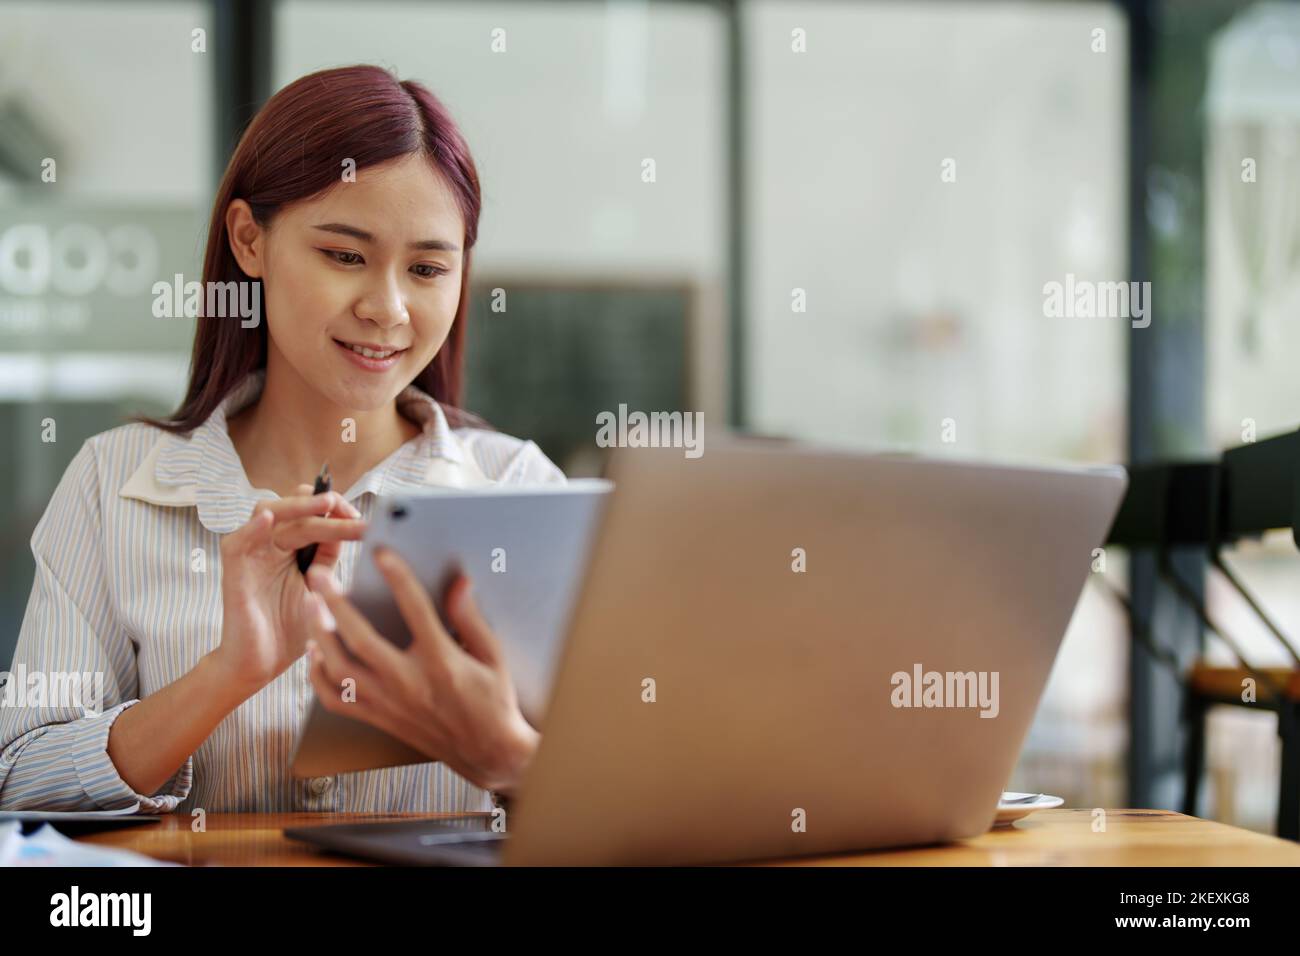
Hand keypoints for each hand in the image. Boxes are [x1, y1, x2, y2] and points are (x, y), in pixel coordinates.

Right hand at [210, 485, 365, 693]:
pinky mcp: (234, 571)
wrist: (261, 665)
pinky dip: (251, 528)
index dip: (338, 512)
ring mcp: (252, 555)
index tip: (365, 522)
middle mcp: (271, 546)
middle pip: (296, 511)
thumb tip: (352, 525)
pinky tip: (268, 519)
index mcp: (293, 548)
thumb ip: (327, 559)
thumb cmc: (289, 629)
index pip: (314, 515)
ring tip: (326, 502)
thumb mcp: (318, 588)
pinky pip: (238, 542)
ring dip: (298, 505)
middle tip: (352, 512)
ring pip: (268, 513)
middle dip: (327, 507)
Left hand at [302, 548, 539, 795]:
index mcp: (441, 661)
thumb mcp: (493, 656)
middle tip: (318, 575)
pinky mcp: (378, 718)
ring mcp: (389, 703)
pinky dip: (318, 678)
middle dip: (334, 603)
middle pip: (360, 638)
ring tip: (309, 606)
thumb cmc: (492, 701)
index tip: (381, 553)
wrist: (486, 752)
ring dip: (319, 634)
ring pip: (339, 669)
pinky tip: (315, 655)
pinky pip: (337, 700)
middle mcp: (409, 682)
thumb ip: (471, 618)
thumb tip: (459, 583)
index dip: (397, 577)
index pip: (415, 609)